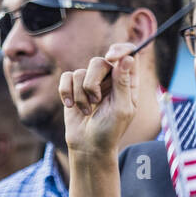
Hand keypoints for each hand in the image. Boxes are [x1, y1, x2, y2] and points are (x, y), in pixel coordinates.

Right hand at [60, 43, 137, 165]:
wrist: (88, 146)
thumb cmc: (109, 131)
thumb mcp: (121, 109)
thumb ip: (123, 84)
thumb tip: (128, 58)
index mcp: (128, 83)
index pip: (129, 53)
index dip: (120, 50)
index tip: (111, 58)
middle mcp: (110, 79)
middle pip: (100, 61)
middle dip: (93, 82)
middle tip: (96, 100)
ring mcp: (91, 82)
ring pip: (80, 72)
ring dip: (81, 95)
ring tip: (87, 111)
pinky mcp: (74, 88)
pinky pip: (66, 77)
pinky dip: (66, 93)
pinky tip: (70, 106)